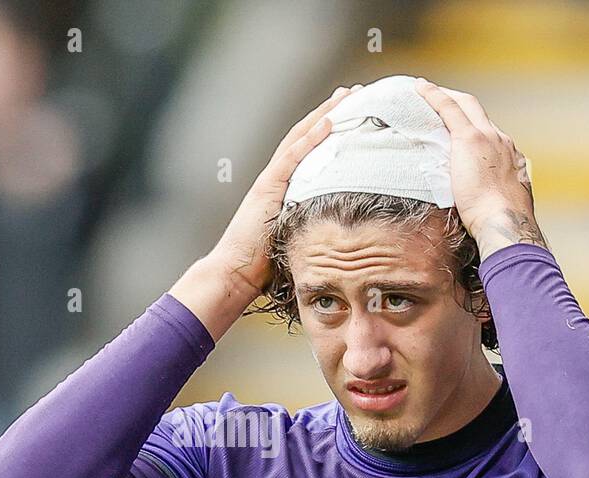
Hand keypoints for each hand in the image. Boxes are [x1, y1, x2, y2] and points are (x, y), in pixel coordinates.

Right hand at [209, 85, 357, 291]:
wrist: (234, 273)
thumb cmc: (263, 267)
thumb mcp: (295, 240)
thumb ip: (312, 228)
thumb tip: (343, 235)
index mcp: (281, 189)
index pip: (307, 151)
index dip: (326, 130)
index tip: (348, 113)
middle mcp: (275, 178)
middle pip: (305, 136)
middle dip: (329, 112)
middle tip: (353, 92)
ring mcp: (270, 181)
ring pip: (300, 138)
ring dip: (323, 115)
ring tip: (346, 96)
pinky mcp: (268, 188)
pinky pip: (293, 157)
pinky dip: (310, 138)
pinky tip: (328, 122)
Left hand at [413, 78, 544, 260]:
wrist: (504, 222)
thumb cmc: (498, 226)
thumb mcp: (495, 210)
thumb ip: (486, 204)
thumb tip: (473, 214)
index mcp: (509, 159)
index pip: (488, 135)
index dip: (472, 127)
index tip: (457, 127)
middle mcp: (501, 142)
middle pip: (478, 112)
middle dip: (459, 103)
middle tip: (439, 99)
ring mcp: (488, 137)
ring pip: (465, 105)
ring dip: (446, 96)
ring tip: (425, 92)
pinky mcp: (470, 138)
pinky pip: (449, 108)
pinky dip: (434, 96)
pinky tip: (419, 87)